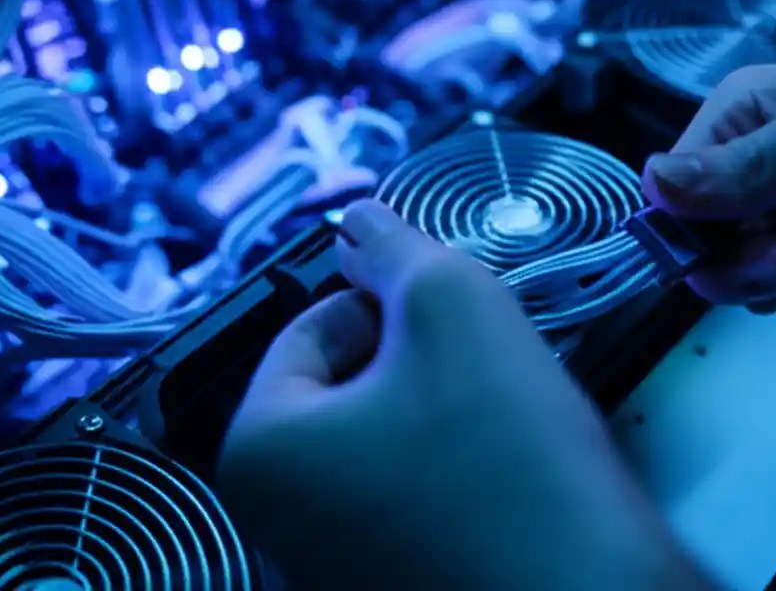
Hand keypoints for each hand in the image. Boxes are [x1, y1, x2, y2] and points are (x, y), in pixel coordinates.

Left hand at [217, 200, 708, 589]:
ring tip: (504, 430)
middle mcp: (275, 520)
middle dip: (421, 363)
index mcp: (259, 451)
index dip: (394, 302)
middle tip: (488, 373)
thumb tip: (358, 221)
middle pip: (347, 385)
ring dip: (444, 414)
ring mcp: (329, 564)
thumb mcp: (454, 311)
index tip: (456, 318)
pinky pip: (413, 498)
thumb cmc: (516, 476)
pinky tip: (505, 481)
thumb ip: (395, 247)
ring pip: (387, 440)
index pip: (312, 325)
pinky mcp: (389, 587)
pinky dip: (456, 474)